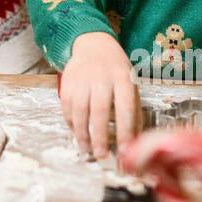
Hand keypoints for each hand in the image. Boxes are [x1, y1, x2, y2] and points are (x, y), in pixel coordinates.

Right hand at [59, 32, 138, 159]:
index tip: (125, 151)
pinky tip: (76, 133)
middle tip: (102, 155)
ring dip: (82, 133)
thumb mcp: (130, 83)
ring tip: (87, 149)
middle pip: (99, 110)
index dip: (125, 130)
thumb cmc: (116, 70)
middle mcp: (102, 77)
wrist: (93, 45)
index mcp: (123, 78)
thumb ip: (133, 110)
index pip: (125, 107)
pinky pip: (66, 106)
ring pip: (80, 110)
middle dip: (100, 136)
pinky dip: (70, 123)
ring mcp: (82, 78)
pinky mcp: (67, 81)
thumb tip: (135, 140)